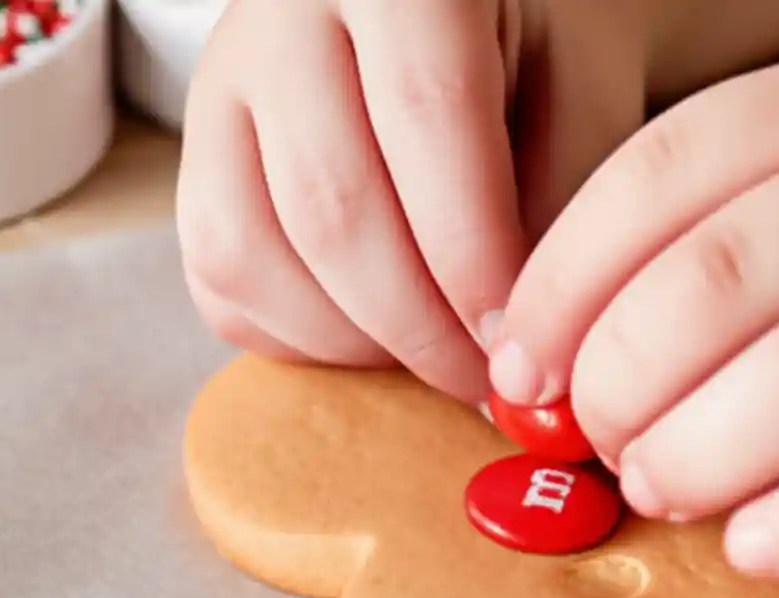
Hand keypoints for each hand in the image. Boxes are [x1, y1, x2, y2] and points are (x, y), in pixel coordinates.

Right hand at [175, 0, 647, 403]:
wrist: (447, 14)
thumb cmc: (533, 45)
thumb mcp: (582, 83)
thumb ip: (562, 196)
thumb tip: (520, 343)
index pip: (426, 115)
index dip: (472, 254)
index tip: (517, 345)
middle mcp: (281, 18)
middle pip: (330, 202)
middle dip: (416, 325)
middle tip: (483, 380)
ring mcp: (220, 88)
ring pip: (249, 251)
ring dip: (350, 342)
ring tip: (431, 358)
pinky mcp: (195, 155)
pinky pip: (218, 278)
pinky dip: (297, 338)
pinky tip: (372, 337)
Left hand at [489, 37, 778, 575]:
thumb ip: (718, 245)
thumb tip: (543, 348)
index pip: (663, 170)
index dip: (564, 279)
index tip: (518, 362)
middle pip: (716, 279)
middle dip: (619, 381)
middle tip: (598, 440)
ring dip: (700, 456)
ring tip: (661, 490)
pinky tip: (761, 546)